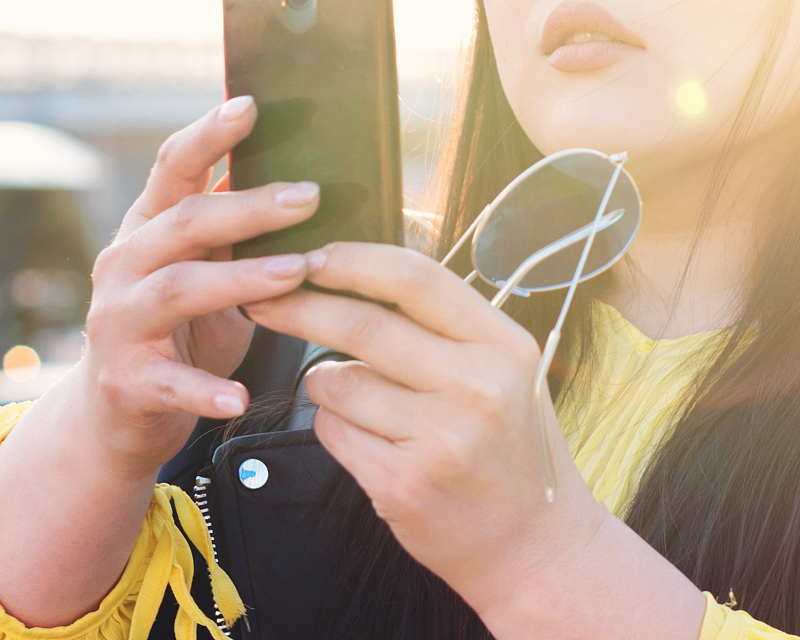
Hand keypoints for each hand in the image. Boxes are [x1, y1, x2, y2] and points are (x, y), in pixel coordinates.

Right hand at [77, 98, 321, 474]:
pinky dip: (204, 389)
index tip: (250, 105)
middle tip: (310, 196)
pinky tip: (240, 397)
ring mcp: (118, 323)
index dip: (207, 134)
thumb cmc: (181, 327)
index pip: (172, 168)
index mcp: (148, 228)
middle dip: (250, 207)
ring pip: (179, 289)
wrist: (116, 414)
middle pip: (186, 222)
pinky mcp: (126, 382)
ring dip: (240, 280)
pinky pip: (169, 383)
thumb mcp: (205, 266)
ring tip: (296, 274)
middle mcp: (125, 265)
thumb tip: (298, 167)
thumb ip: (233, 225)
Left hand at [242, 244, 607, 615]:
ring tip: (354, 396)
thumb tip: (361, 275)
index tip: (312, 256)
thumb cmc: (512, 449)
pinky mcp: (402, 483)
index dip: (353, 259)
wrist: (534, 543)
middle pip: (362, 324)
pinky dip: (334, 426)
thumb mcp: (508, 372)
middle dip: (300, 306)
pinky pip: (334, 432)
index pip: (416, 278)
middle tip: (265, 299)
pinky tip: (366, 438)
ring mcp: (440, 437)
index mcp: (504, 345)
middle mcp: (477, 386)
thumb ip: (449, 328)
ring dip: (324, 381)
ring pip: (337, 381)